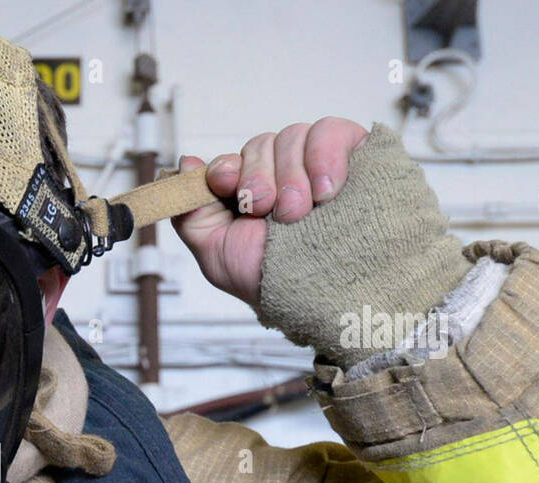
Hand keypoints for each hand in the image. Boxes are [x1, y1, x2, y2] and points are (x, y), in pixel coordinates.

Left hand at [171, 117, 368, 308]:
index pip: (232, 160)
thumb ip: (192, 211)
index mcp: (249, 193)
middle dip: (259, 179)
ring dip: (291, 177)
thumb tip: (185, 162)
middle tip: (269, 212)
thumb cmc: (271, 280)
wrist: (323, 296)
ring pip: (293, 135)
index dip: (226, 169)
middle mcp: (283, 173)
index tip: (226, 185)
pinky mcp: (353, 154)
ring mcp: (317, 162)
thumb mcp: (216, 252)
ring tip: (298, 213)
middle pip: (260, 143)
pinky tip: (326, 190)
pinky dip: (323, 156)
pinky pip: (331, 130)